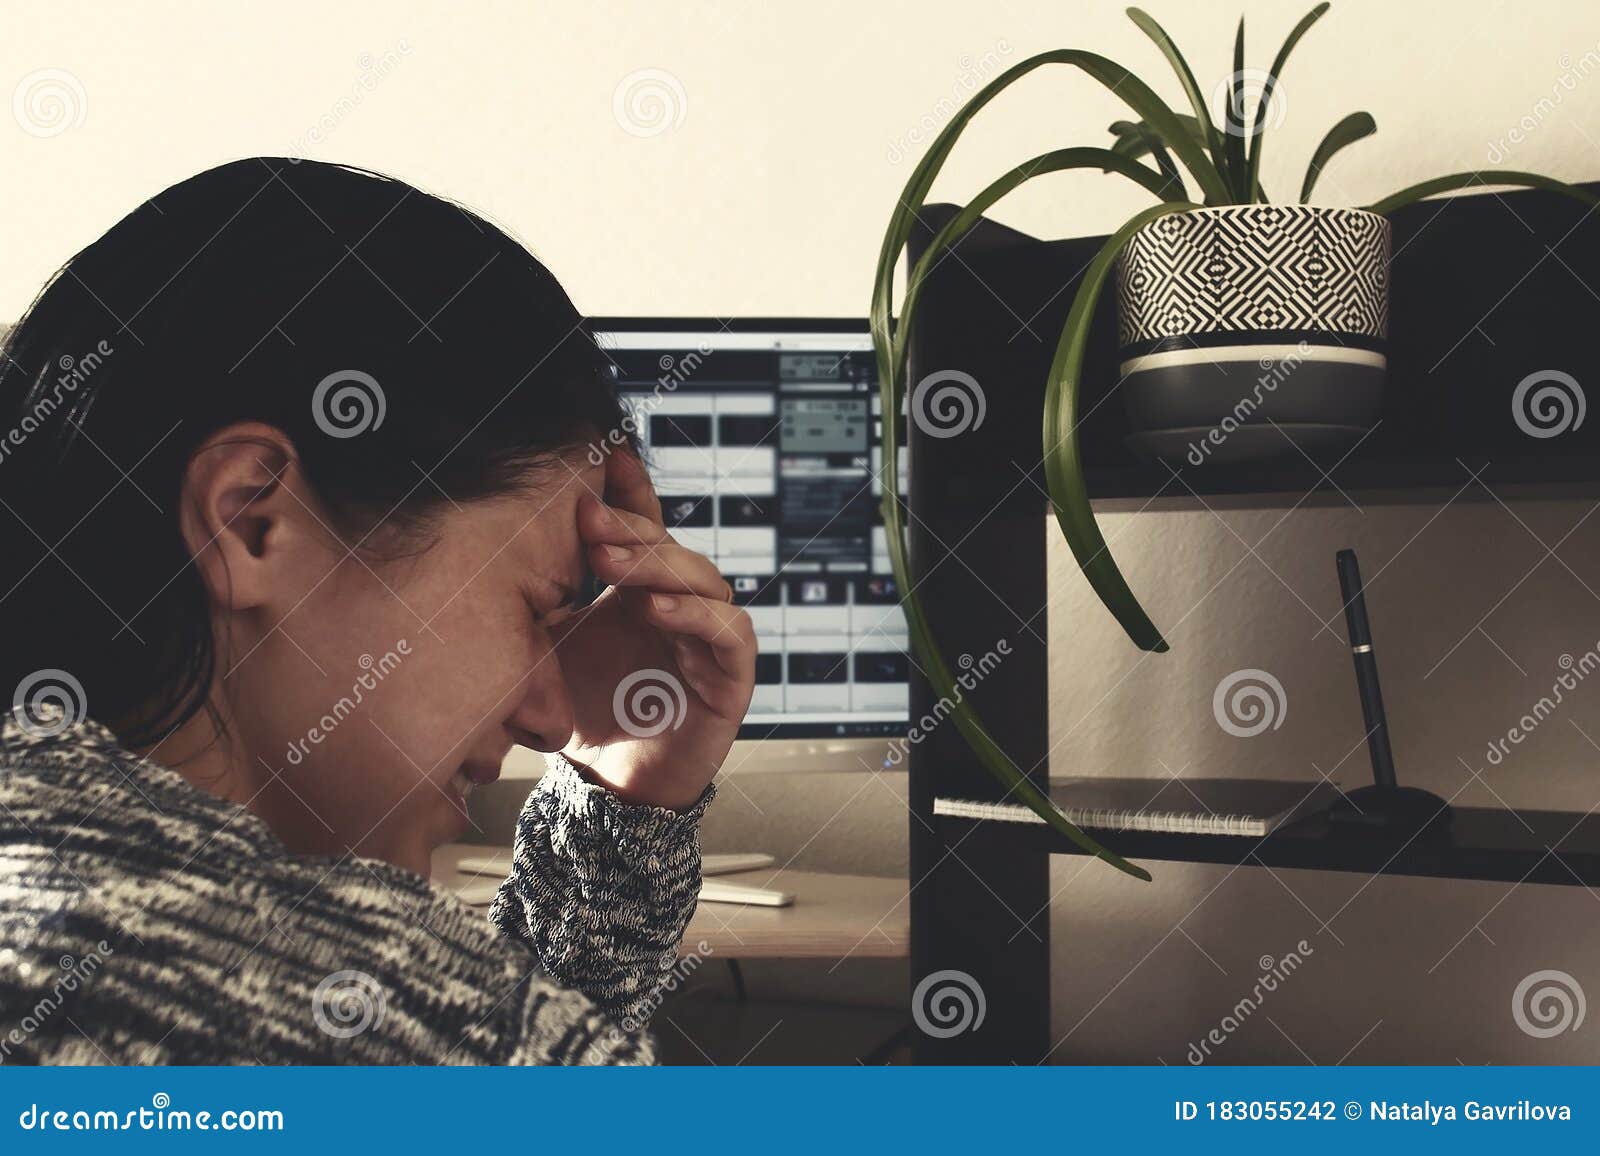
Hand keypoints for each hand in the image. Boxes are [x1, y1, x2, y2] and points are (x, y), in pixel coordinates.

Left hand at [549, 451, 755, 809]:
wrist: (609, 785)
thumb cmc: (584, 712)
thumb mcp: (548, 647)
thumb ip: (537, 600)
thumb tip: (494, 544)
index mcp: (641, 589)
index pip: (645, 528)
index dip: (632, 492)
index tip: (607, 458)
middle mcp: (681, 603)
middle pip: (670, 547)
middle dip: (630, 529)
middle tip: (589, 518)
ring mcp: (711, 636)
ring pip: (703, 579)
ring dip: (658, 565)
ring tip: (613, 561)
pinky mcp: (732, 675)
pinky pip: (728, 632)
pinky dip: (697, 614)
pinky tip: (657, 608)